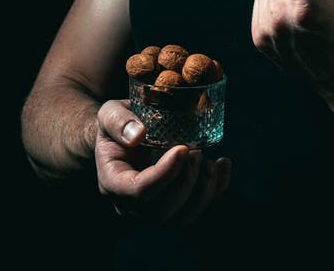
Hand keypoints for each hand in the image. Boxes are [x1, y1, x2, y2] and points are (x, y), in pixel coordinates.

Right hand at [95, 99, 231, 225]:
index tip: (183, 148)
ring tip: (207, 159)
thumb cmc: (116, 125)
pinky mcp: (175, 204)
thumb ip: (118, 122)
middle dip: (186, 183)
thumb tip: (138, 134)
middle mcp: (132, 205)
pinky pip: (199, 208)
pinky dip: (217, 189)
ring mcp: (154, 209)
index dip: (164, 174)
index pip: (138, 192)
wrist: (124, 135)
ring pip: (182, 218)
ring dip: (203, 191)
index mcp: (113, 183)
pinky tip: (223, 163)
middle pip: (162, 212)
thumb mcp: (109, 114)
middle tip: (196, 151)